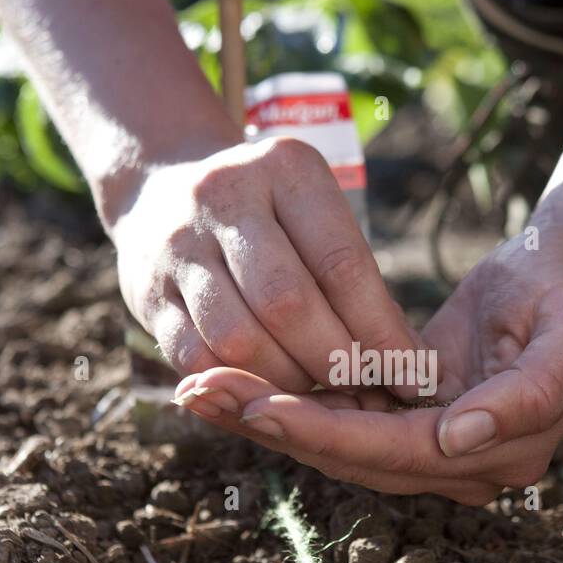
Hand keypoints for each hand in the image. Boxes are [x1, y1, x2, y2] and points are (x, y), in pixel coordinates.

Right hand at [111, 135, 423, 391]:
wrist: (159, 190)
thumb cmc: (267, 214)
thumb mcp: (313, 213)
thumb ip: (356, 278)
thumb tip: (414, 363)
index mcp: (284, 168)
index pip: (342, 263)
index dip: (381, 330)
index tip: (412, 374)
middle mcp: (225, 196)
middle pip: (289, 303)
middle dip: (337, 361)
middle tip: (368, 392)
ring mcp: (179, 244)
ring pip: (239, 338)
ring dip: (288, 381)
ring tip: (320, 394)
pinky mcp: (148, 292)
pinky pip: (197, 357)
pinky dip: (241, 384)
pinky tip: (270, 392)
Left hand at [173, 223, 562, 503]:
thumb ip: (527, 394)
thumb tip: (455, 437)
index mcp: (504, 450)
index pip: (400, 451)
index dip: (328, 432)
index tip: (261, 407)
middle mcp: (462, 464)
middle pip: (353, 456)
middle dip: (275, 426)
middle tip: (201, 393)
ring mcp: (433, 446)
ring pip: (337, 443)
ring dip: (266, 418)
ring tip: (197, 389)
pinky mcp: (409, 418)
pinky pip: (340, 416)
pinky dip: (286, 400)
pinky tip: (232, 382)